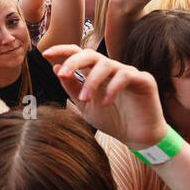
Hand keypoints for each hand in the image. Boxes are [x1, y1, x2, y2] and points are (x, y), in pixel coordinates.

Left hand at [42, 45, 169, 149]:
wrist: (137, 137)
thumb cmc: (113, 120)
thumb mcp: (85, 105)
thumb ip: (72, 87)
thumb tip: (56, 68)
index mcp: (96, 72)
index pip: (78, 53)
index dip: (62, 51)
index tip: (45, 55)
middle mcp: (111, 68)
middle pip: (90, 54)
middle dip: (74, 62)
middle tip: (63, 74)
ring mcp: (128, 72)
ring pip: (106, 64)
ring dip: (91, 81)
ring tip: (85, 98)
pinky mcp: (144, 80)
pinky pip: (125, 75)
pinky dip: (112, 87)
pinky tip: (106, 102)